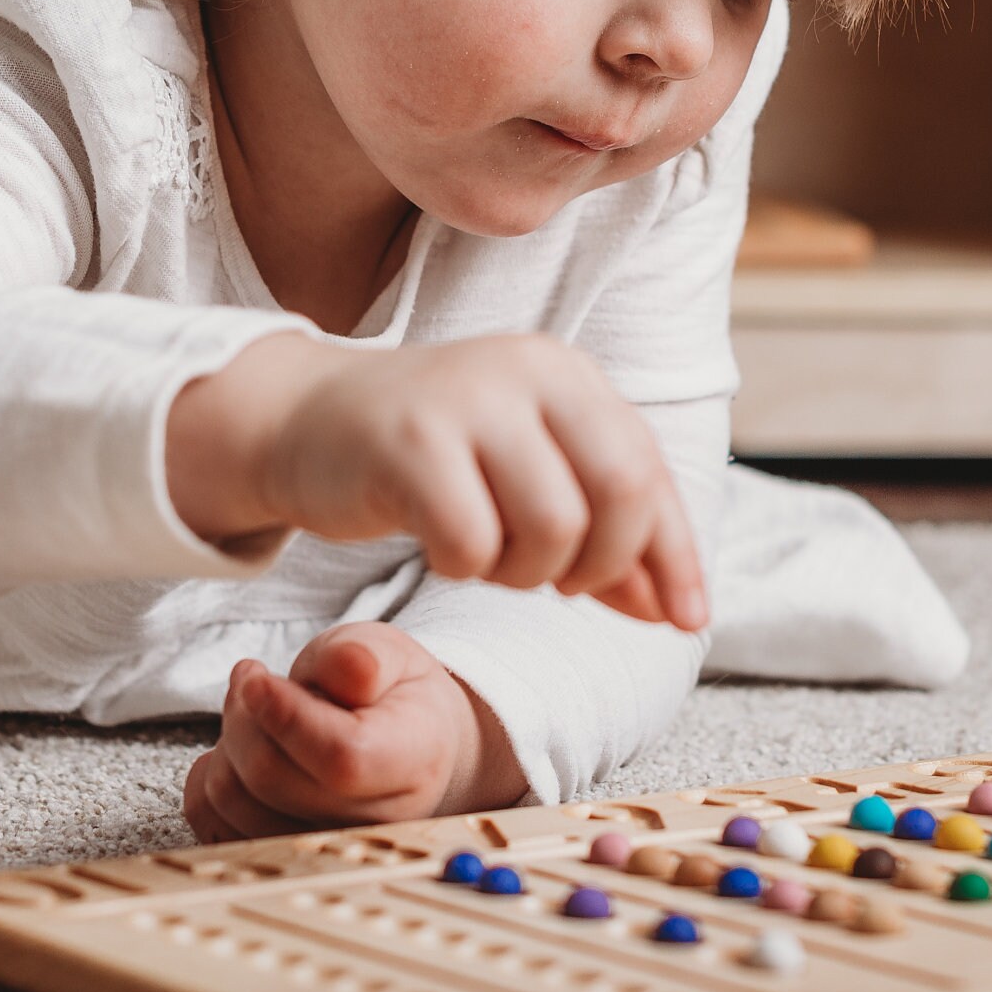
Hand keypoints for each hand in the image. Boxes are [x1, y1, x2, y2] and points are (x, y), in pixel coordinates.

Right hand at [166, 332, 706, 630]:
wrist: (306, 422)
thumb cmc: (432, 459)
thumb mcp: (530, 479)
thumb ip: (604, 537)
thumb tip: (679, 611)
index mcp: (568, 374)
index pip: (650, 471)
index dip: (675, 556)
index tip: (685, 620)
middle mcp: (526, 371)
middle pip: (619, 493)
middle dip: (601, 565)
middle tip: (559, 582)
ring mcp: (466, 401)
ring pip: (552, 526)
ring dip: (526, 572)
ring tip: (489, 558)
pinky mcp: (408, 442)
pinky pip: (472, 543)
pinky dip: (464, 567)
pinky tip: (440, 546)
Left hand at [183, 623, 526, 839]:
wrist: (401, 744)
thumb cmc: (389, 695)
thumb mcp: (386, 652)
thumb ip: (364, 655)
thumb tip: (354, 671)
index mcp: (412, 761)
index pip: (341, 759)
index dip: (286, 718)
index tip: (255, 676)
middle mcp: (372, 821)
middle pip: (272, 778)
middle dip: (245, 716)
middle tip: (254, 677)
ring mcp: (322, 846)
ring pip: (234, 801)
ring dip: (227, 746)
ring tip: (257, 715)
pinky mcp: (277, 855)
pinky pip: (210, 823)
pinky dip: (206, 780)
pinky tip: (238, 752)